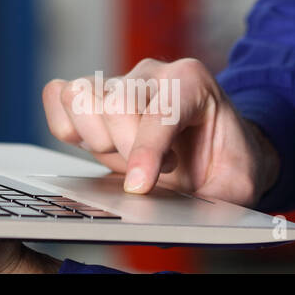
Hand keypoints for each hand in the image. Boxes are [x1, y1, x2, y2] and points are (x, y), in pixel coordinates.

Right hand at [43, 58, 279, 206]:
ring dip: (94, 137)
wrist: (216, 148)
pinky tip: (94, 145)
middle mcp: (151, 73)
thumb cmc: (226, 162)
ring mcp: (117, 79)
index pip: (159, 110)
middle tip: (150, 172)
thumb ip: (216, 199)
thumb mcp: (238, 183)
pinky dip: (65, 125)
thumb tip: (174, 221)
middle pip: (115, 103)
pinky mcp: (90, 92)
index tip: (138, 188)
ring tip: (123, 155)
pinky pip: (57, 95)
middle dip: (125, 149)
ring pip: (79, 95)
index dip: (145, 152)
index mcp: (192, 81)